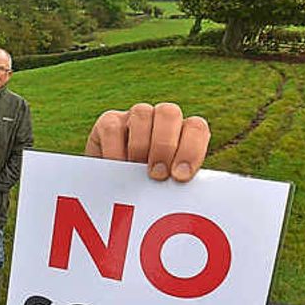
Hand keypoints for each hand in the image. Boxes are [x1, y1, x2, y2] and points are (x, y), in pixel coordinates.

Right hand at [85, 103, 209, 181]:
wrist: (114, 191)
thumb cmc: (149, 192)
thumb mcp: (168, 189)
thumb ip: (177, 186)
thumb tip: (180, 192)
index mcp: (185, 133)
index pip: (196, 128)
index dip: (191, 149)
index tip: (180, 177)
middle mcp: (161, 120)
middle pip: (169, 113)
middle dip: (164, 145)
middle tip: (158, 175)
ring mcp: (135, 118)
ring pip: (141, 112)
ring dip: (141, 145)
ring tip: (136, 172)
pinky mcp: (108, 122)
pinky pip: (112, 128)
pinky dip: (115, 151)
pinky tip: (116, 170)